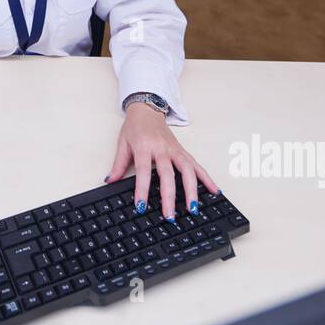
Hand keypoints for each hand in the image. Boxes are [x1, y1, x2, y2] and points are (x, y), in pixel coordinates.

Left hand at [105, 103, 218, 219]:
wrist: (147, 109)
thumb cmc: (135, 127)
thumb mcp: (122, 143)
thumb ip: (118, 164)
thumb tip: (110, 181)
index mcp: (144, 146)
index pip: (143, 171)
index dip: (142, 189)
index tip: (141, 206)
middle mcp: (162, 148)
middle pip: (168, 174)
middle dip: (170, 196)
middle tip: (170, 215)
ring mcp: (175, 150)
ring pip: (187, 170)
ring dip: (192, 190)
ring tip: (194, 208)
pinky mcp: (183, 151)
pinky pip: (197, 166)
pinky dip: (207, 178)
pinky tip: (215, 191)